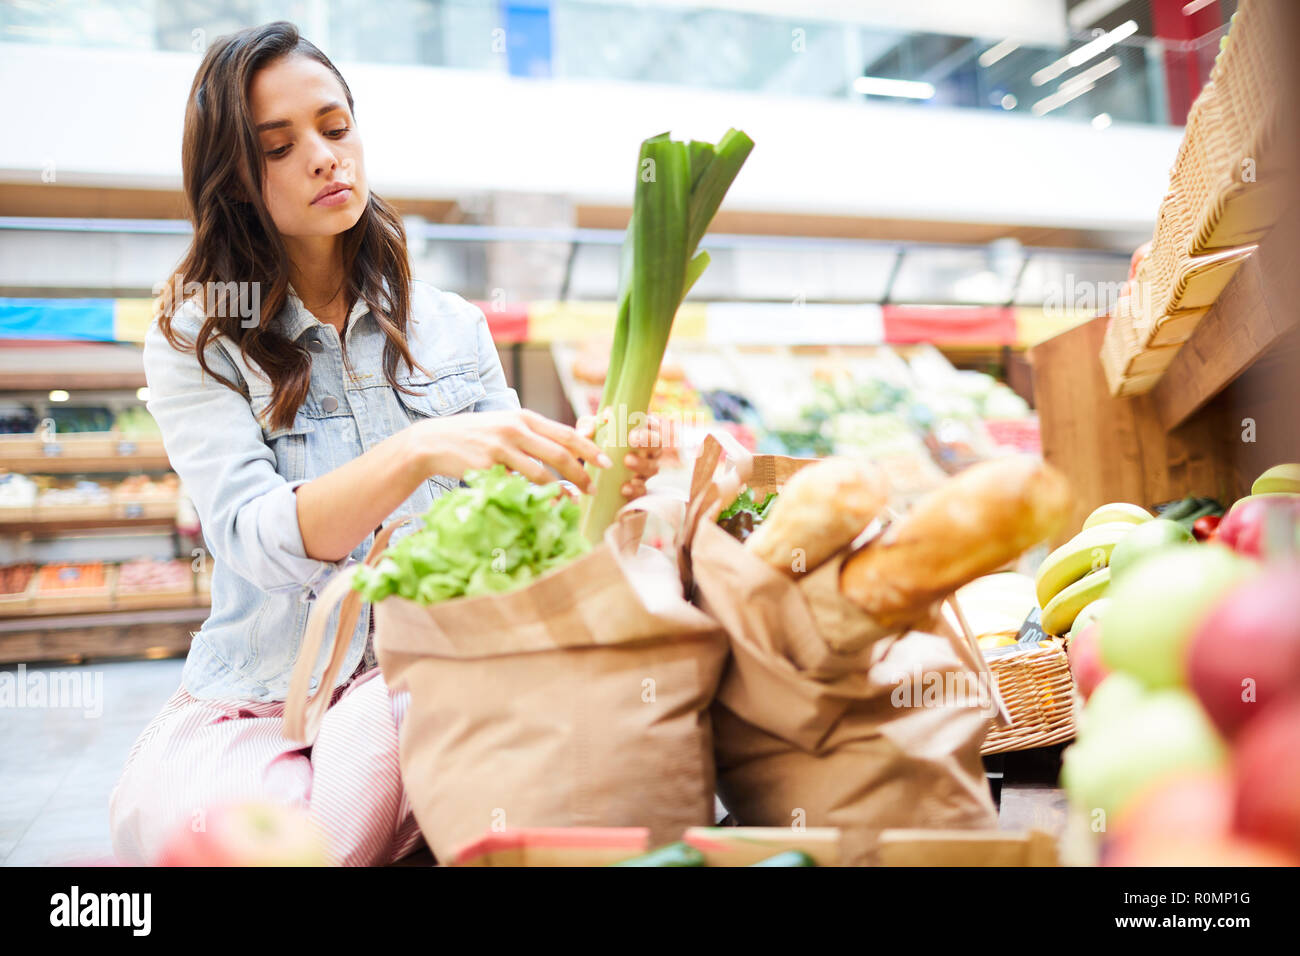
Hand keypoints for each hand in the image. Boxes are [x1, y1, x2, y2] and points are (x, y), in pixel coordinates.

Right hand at [407, 409, 610, 491]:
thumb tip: (569, 450)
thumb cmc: (477, 436)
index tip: (607, 463)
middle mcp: (515, 429)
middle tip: (593, 489)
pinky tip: (543, 505)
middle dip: (581, 473)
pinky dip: (534, 497)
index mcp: (525, 417)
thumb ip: (534, 436)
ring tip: (573, 502)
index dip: (590, 449)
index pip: (566, 433)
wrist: (434, 441)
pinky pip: (518, 486)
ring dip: (561, 491)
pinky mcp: (487, 466)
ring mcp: (501, 447)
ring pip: (541, 473)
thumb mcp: (507, 426)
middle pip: (559, 453)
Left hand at [576, 414, 664, 501]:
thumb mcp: (593, 431)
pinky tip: (625, 488)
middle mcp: (648, 452)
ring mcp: (645, 471)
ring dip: (641, 464)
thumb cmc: (599, 442)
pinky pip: (643, 490)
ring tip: (627, 461)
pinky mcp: (639, 489)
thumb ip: (589, 426)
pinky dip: (636, 489)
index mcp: (641, 433)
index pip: (652, 426)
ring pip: (653, 468)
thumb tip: (585, 433)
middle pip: (658, 445)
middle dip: (648, 441)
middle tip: (633, 439)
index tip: (633, 429)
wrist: (594, 473)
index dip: (646, 425)